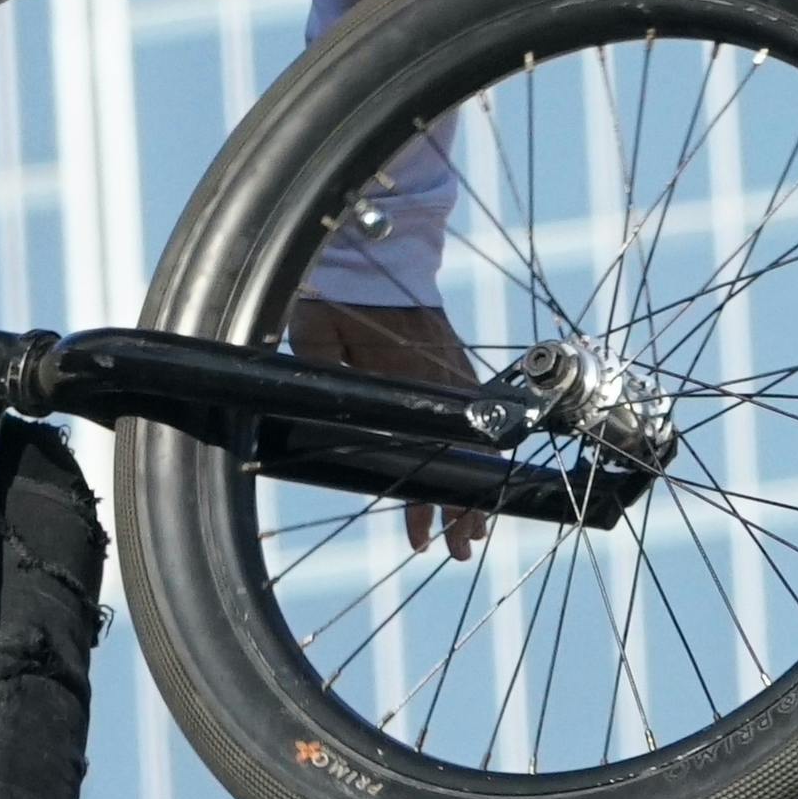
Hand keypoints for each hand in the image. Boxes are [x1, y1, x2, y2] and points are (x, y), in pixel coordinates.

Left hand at [287, 295, 485, 559]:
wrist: (377, 248)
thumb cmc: (337, 297)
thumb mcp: (316, 341)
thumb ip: (326, 384)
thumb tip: (325, 422)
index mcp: (405, 386)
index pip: (423, 460)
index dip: (422, 505)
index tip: (421, 538)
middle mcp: (439, 386)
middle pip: (460, 461)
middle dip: (461, 511)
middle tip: (460, 550)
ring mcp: (452, 375)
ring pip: (474, 445)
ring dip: (474, 487)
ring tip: (475, 527)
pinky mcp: (455, 363)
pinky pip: (475, 421)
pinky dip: (479, 453)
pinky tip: (481, 474)